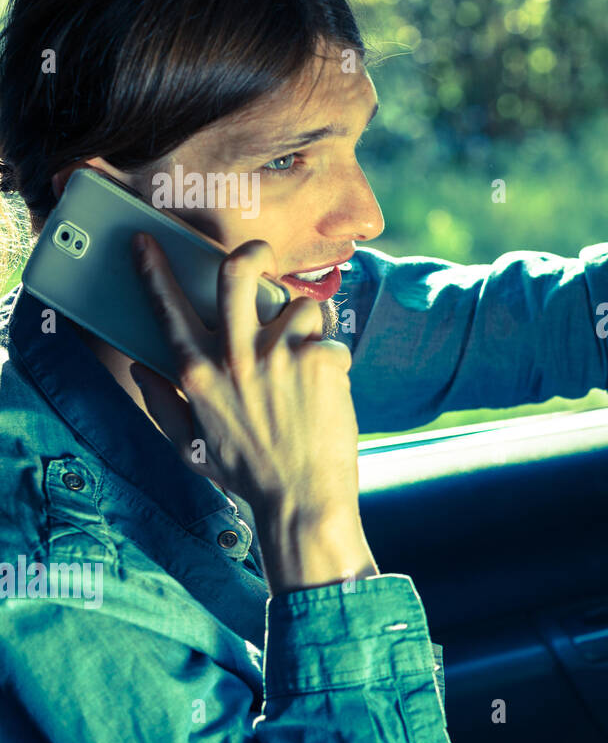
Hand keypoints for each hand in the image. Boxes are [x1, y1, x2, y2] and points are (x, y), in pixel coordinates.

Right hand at [127, 232, 376, 594]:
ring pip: (299, 306)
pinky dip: (333, 358)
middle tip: (262, 253)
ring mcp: (281, 353)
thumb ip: (161, 404)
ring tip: (307, 365)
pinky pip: (331, 337)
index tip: (146, 243)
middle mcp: (236, 356)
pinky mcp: (322, 358)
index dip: (154, 271)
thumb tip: (140, 368)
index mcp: (198, 374)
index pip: (168, 309)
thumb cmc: (249, 475)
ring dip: (307, 327)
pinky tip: (329, 390)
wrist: (303, 499)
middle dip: (251, 251)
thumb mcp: (190, 446)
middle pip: (237, 272)